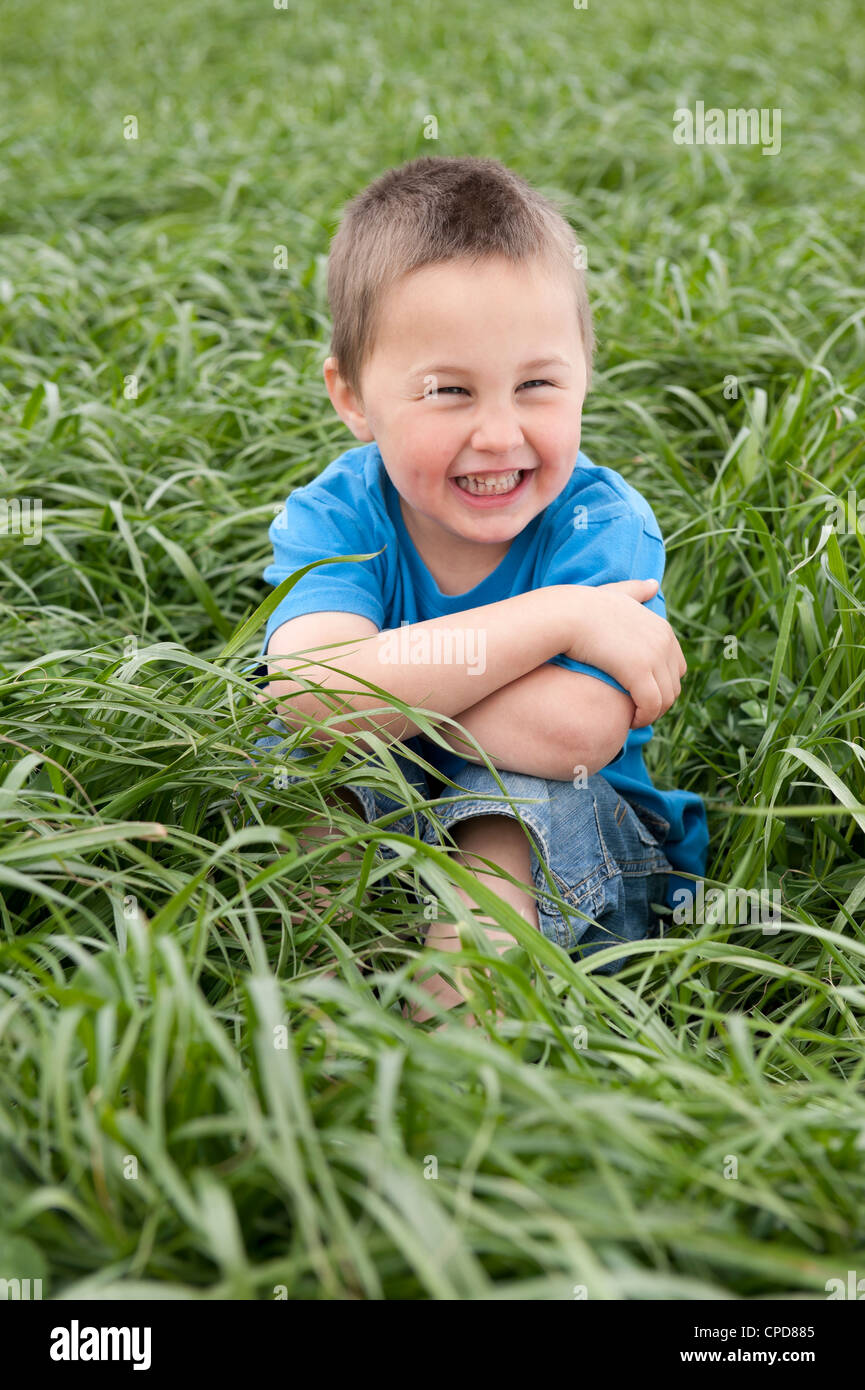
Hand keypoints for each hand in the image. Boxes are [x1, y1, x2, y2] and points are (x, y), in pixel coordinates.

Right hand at [564, 578, 685, 727]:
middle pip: (674, 686)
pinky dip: (643, 718)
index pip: (677, 668)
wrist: (566, 615)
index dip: (661, 685)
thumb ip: (637, 590)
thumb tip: (654, 584)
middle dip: (658, 703)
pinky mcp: (639, 672)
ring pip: (665, 700)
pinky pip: (651, 706)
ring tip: (632, 719)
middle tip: (636, 711)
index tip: (639, 695)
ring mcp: (654, 656)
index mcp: (662, 628)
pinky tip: (629, 721)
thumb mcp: (617, 593)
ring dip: (651, 714)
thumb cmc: (583, 606)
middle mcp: (664, 641)